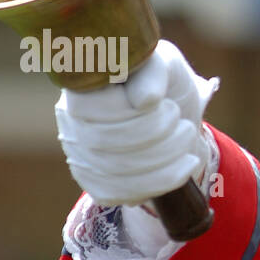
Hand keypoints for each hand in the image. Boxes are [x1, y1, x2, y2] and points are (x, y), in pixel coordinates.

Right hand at [54, 39, 218, 205]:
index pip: (87, 108)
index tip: (166, 104)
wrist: (176, 119)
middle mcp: (71, 123)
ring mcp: (80, 156)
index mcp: (79, 88)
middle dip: (156, 135)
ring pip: (114, 170)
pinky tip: (186, 165)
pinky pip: (121, 193)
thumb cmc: (165, 84)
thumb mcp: (165, 65)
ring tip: (188, 138)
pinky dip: (163, 181)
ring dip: (166, 157)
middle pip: (102, 141)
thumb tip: (145, 99)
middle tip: (183, 123)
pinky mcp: (95, 183)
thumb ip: (154, 72)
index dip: (131, 112)